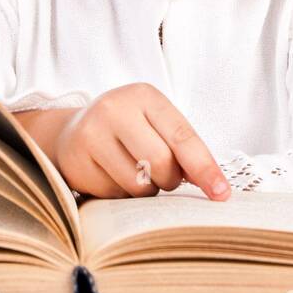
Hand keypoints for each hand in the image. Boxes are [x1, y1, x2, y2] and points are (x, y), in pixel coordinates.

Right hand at [51, 82, 230, 200]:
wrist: (72, 134)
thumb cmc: (128, 131)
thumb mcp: (156, 125)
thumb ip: (184, 149)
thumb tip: (214, 185)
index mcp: (144, 96)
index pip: (182, 136)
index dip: (205, 168)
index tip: (221, 193)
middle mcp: (114, 109)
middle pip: (161, 164)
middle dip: (169, 180)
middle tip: (162, 175)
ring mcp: (91, 134)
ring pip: (139, 184)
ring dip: (146, 190)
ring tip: (134, 171)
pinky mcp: (77, 162)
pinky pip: (114, 195)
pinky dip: (121, 194)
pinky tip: (110, 175)